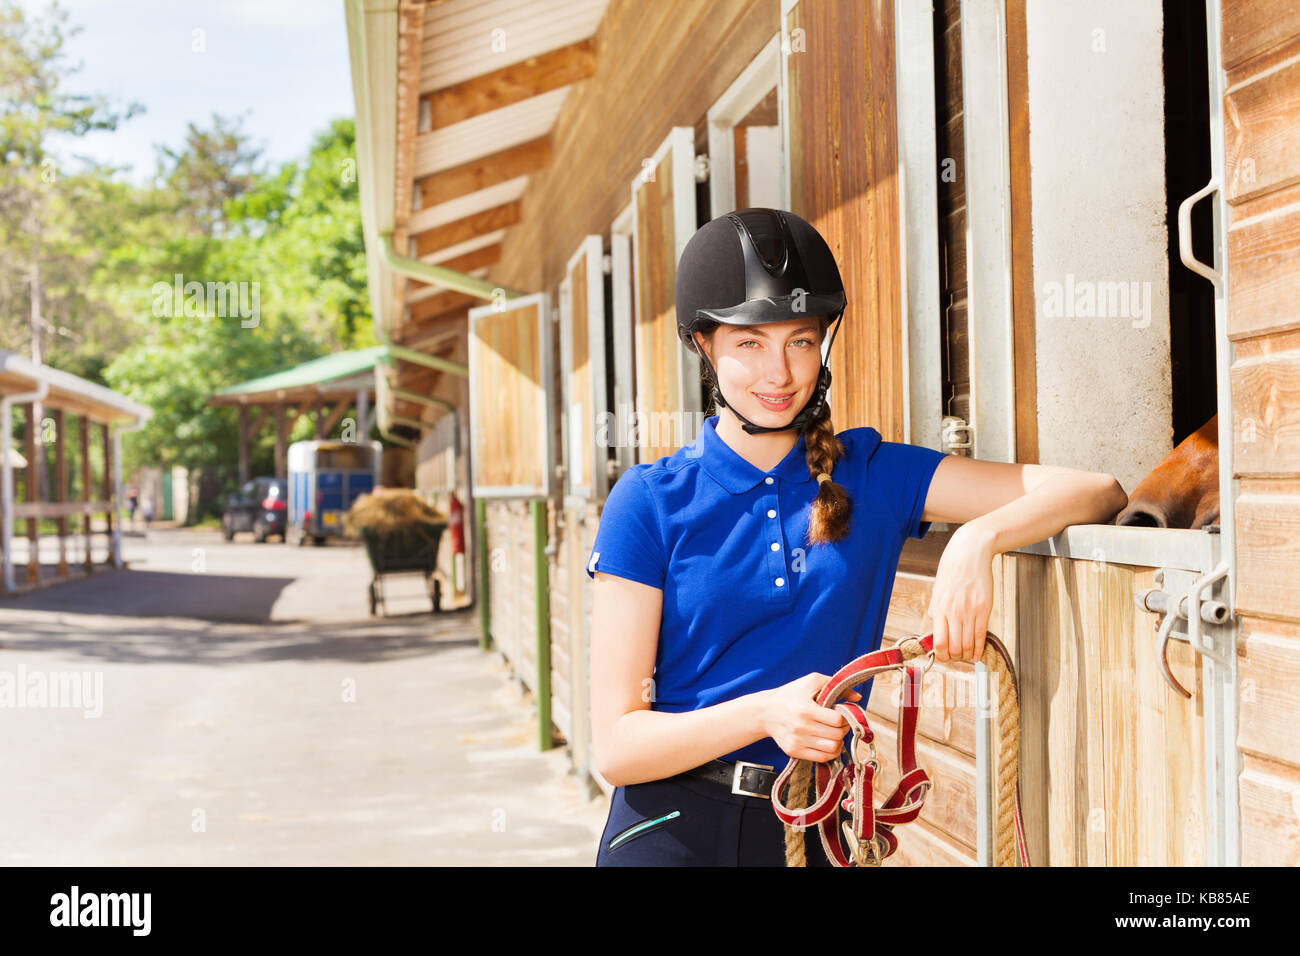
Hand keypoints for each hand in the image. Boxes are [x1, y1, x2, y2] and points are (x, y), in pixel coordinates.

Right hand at [759, 673, 860, 762]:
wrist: (764, 712)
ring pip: (832, 749)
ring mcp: (797, 741)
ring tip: (834, 734)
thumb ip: (835, 685)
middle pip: (837, 736)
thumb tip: (857, 697)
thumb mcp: (811, 682)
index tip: (841, 714)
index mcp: (806, 709)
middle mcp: (801, 727)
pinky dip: (829, 752)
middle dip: (843, 729)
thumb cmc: (789, 695)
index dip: (844, 718)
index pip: (837, 720)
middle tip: (840, 724)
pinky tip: (826, 742)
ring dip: (838, 742)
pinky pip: (822, 758)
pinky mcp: (794, 751)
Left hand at [926, 521, 995, 663]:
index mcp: (939, 608)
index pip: (938, 642)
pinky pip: (981, 634)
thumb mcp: (937, 590)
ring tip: (966, 656)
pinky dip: (978, 648)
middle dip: (954, 657)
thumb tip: (934, 627)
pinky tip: (977, 654)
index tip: (944, 658)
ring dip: (966, 655)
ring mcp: (970, 611)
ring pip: (968, 643)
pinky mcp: (984, 608)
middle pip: (954, 646)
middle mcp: (954, 612)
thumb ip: (936, 610)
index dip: (941, 655)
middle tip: (956, 658)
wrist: (970, 554)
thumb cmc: (952, 570)